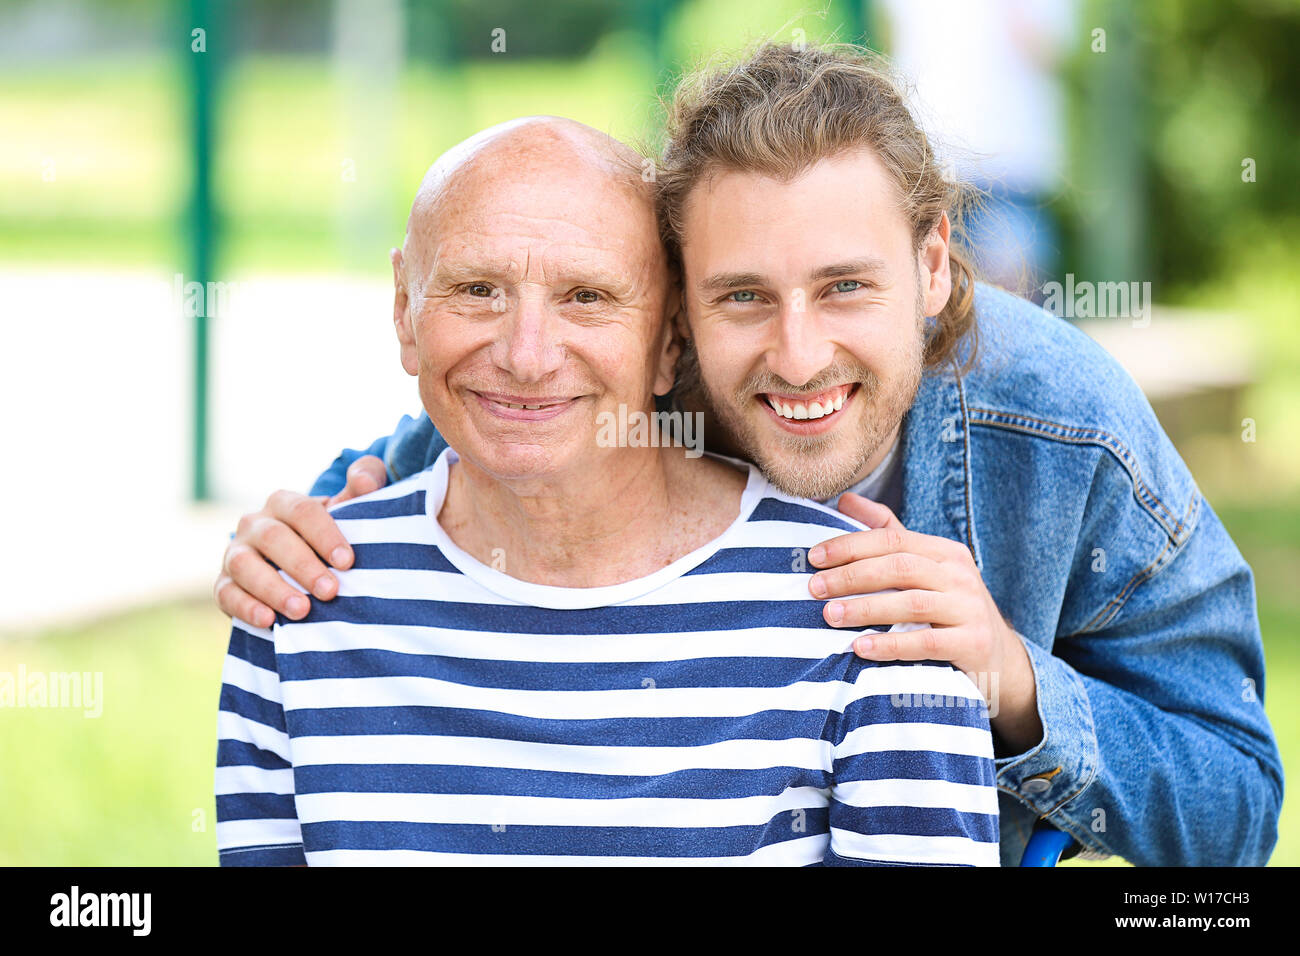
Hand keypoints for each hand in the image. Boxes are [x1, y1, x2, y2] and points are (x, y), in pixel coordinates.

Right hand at [214, 455, 387, 626]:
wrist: (297, 572)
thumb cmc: (327, 537)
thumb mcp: (347, 510)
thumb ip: (364, 485)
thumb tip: (363, 479)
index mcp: (284, 503)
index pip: (302, 510)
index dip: (324, 535)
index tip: (347, 562)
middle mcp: (255, 524)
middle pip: (273, 537)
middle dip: (303, 565)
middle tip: (330, 591)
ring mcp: (234, 553)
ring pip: (244, 565)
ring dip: (273, 589)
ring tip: (302, 611)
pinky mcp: (224, 584)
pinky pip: (227, 593)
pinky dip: (246, 607)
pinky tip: (268, 621)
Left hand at [807, 492, 1040, 751]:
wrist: (998, 658)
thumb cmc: (947, 608)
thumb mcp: (923, 568)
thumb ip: (886, 533)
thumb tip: (844, 499)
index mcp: (944, 552)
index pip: (891, 538)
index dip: (850, 545)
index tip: (814, 556)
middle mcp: (959, 575)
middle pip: (899, 567)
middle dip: (851, 576)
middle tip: (814, 588)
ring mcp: (969, 608)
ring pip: (911, 602)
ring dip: (865, 608)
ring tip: (829, 615)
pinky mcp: (973, 643)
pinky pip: (927, 642)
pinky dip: (891, 645)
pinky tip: (861, 648)